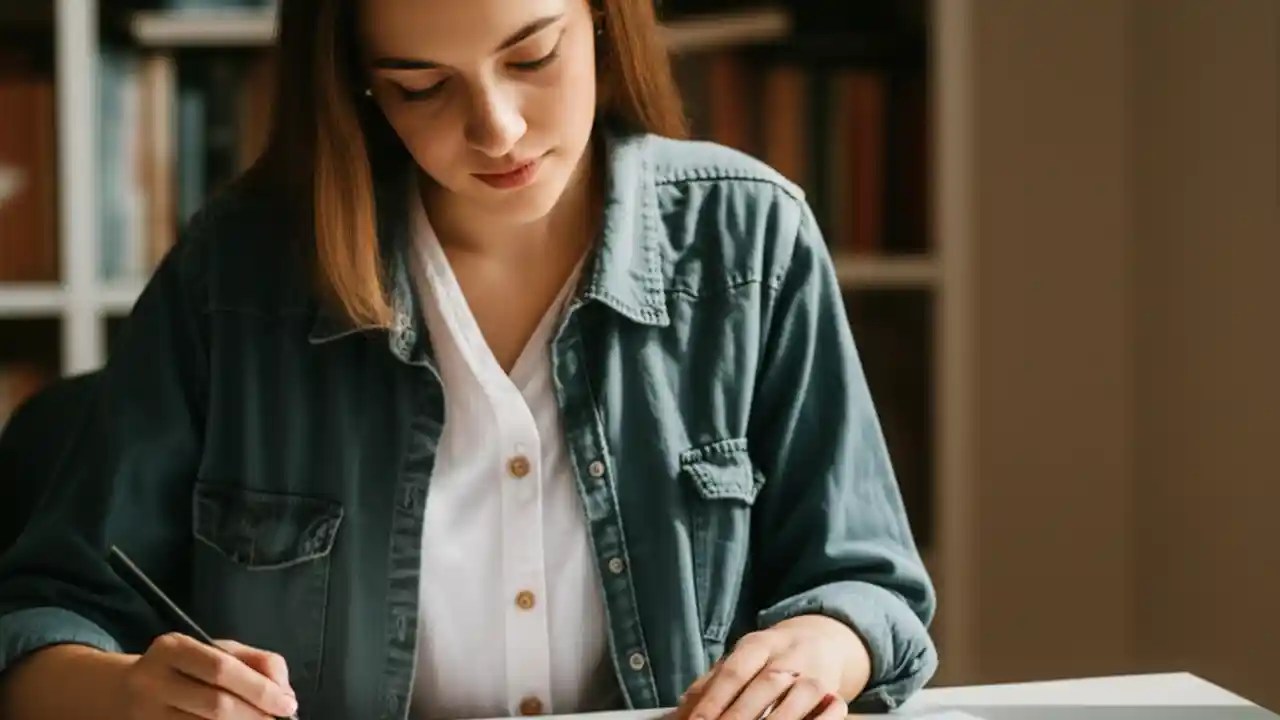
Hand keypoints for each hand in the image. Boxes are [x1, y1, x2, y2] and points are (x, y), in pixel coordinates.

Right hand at [116, 633, 298, 718]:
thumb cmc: (183, 668)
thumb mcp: (215, 651)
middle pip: (216, 705)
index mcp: (172, 648)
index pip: (223, 669)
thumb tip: (285, 694)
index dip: (260, 689)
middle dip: (255, 716)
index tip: (288, 705)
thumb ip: (255, 662)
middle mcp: (151, 681)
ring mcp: (144, 715)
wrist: (120, 692)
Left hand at [676, 616, 870, 719]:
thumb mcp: (740, 660)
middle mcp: (787, 655)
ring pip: (796, 698)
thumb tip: (680, 712)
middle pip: (763, 686)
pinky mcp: (834, 691)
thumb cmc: (769, 658)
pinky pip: (828, 709)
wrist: (823, 640)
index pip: (733, 672)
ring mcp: (813, 673)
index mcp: (757, 645)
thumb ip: (710, 684)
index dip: (714, 700)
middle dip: (739, 715)